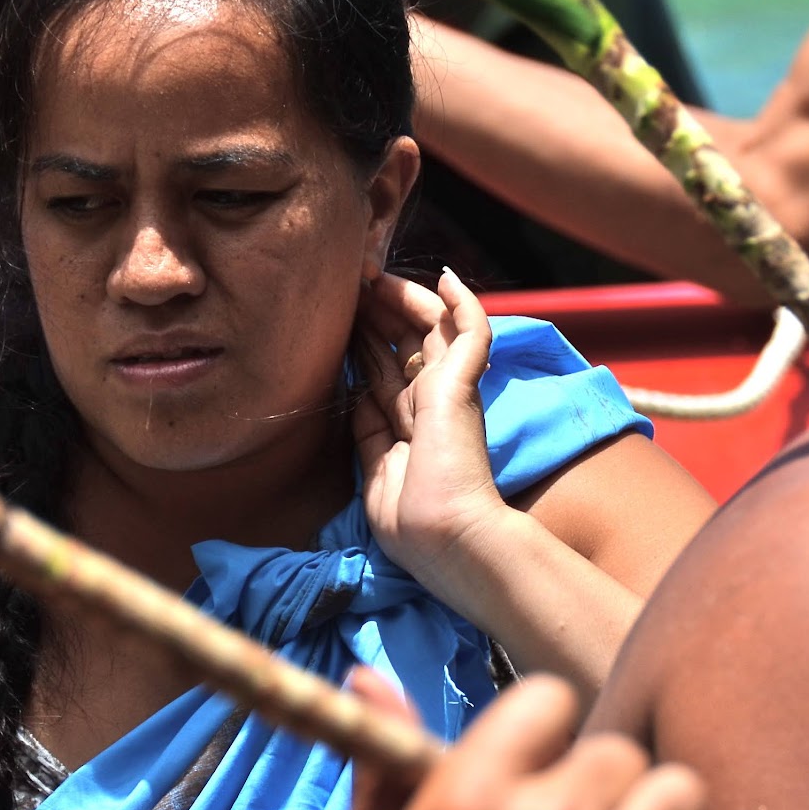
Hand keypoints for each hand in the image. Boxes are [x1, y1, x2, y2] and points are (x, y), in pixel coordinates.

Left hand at [352, 269, 503, 598]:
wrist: (444, 536)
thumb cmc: (410, 519)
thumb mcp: (374, 470)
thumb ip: (367, 431)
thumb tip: (356, 394)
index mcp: (407, 426)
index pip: (383, 371)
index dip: (362, 342)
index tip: (336, 318)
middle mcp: (428, 403)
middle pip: (402, 344)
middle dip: (375, 312)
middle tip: (349, 283)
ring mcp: (448, 391)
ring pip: (431, 328)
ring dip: (403, 297)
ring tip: (374, 273)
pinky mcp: (463, 384)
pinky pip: (472, 332)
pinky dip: (463, 302)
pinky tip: (446, 276)